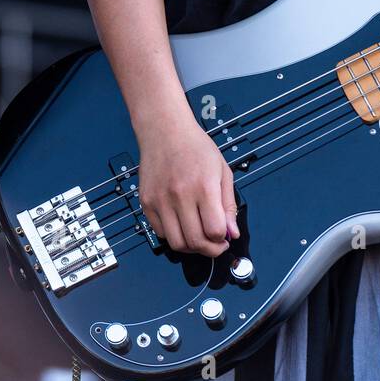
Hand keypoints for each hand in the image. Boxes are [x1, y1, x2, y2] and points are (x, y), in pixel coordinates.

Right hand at [134, 102, 240, 257]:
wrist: (165, 130)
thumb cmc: (195, 147)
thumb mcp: (222, 171)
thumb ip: (228, 204)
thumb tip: (232, 233)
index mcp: (204, 187)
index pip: (215, 231)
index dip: (223, 239)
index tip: (225, 236)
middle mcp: (181, 195)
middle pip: (196, 242)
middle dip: (210, 250)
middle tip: (215, 245)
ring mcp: (161, 200)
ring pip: (176, 243)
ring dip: (191, 247)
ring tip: (198, 237)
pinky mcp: (147, 203)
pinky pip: (160, 233)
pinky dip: (173, 236)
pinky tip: (182, 225)